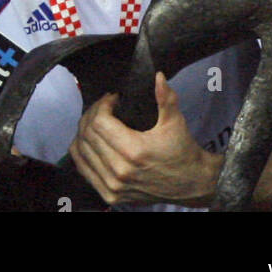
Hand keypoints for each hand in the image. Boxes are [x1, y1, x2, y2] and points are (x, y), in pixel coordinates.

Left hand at [69, 72, 220, 205]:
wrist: (191, 184)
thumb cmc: (182, 151)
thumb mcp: (175, 122)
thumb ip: (165, 97)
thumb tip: (158, 76)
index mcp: (134, 152)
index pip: (99, 122)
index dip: (102, 104)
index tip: (113, 98)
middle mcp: (119, 172)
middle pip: (88, 134)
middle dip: (93, 113)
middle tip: (105, 106)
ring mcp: (112, 186)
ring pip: (80, 150)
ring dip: (85, 130)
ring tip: (98, 121)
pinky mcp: (109, 195)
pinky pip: (82, 168)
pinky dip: (81, 151)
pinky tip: (91, 140)